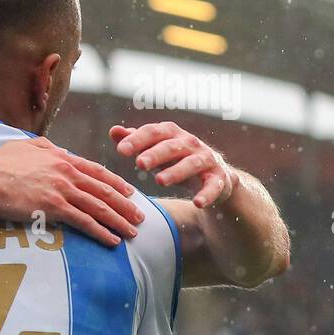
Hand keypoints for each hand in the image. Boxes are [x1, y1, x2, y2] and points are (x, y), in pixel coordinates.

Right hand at [0, 136, 142, 246]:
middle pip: (104, 190)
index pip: (96, 171)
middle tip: (140, 216)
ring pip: (99, 207)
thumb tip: (53, 148)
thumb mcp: (22, 146)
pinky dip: (101, 232)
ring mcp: (61, 190)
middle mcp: (66, 172)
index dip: (116, 182)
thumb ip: (42, 146)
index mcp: (61, 157)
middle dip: (125, 205)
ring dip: (119, 221)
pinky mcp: (53, 207)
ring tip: (132, 232)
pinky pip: (84, 221)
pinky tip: (112, 240)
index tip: (129, 192)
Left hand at [110, 122, 237, 207]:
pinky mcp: (219, 178)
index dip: (137, 139)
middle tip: (139, 163)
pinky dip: (207, 194)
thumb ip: (135, 141)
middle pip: (171, 146)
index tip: (120, 150)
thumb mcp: (155, 150)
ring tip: (160, 181)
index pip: (153, 132)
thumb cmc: (177, 160)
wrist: (214, 176)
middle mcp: (190, 144)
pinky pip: (214, 186)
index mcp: (172, 135)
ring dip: (177, 171)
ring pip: (192, 164)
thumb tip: (114, 131)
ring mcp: (206, 160)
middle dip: (155, 154)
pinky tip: (197, 203)